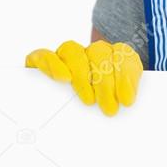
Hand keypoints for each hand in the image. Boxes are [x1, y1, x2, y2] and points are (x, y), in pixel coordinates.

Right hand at [25, 39, 142, 115]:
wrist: (57, 115)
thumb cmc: (95, 108)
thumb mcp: (113, 101)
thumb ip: (122, 96)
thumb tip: (127, 102)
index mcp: (112, 56)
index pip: (122, 53)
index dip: (126, 74)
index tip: (127, 100)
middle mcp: (88, 52)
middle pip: (99, 52)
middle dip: (106, 82)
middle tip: (109, 108)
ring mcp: (64, 55)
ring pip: (72, 51)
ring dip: (82, 75)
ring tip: (89, 101)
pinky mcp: (39, 61)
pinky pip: (44, 55)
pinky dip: (53, 64)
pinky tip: (63, 79)